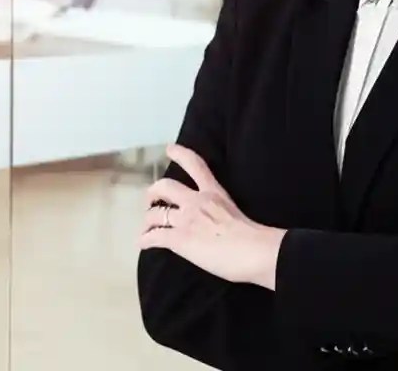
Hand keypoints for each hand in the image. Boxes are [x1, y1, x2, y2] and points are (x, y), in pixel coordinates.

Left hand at [138, 145, 286, 290]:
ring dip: (147, 221)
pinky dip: (145, 240)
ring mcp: (186, 219)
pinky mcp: (179, 239)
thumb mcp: (235, 214)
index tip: (169, 148)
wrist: (252, 250)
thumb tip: (216, 228)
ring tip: (146, 229)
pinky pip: (154, 236)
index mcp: (214, 193)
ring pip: (154, 214)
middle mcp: (196, 201)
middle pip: (165, 187)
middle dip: (152, 193)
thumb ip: (220, 215)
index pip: (196, 166)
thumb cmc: (254, 236)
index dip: (180, 154)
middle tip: (151, 202)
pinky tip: (143, 244)